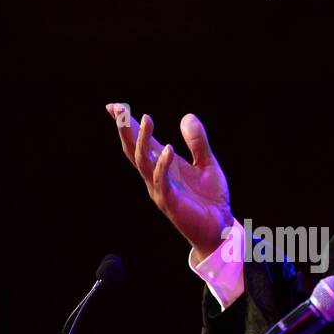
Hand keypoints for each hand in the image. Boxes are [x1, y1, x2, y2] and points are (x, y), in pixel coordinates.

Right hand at [107, 102, 232, 257]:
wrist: (220, 227)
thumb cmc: (210, 198)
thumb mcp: (207, 163)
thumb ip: (197, 142)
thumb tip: (187, 116)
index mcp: (163, 164)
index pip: (140, 141)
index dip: (127, 124)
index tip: (114, 105)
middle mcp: (156, 175)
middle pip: (133, 149)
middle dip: (124, 128)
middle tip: (118, 108)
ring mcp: (159, 189)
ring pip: (142, 161)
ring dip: (143, 139)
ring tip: (146, 118)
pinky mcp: (169, 202)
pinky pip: (161, 181)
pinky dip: (162, 164)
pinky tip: (168, 148)